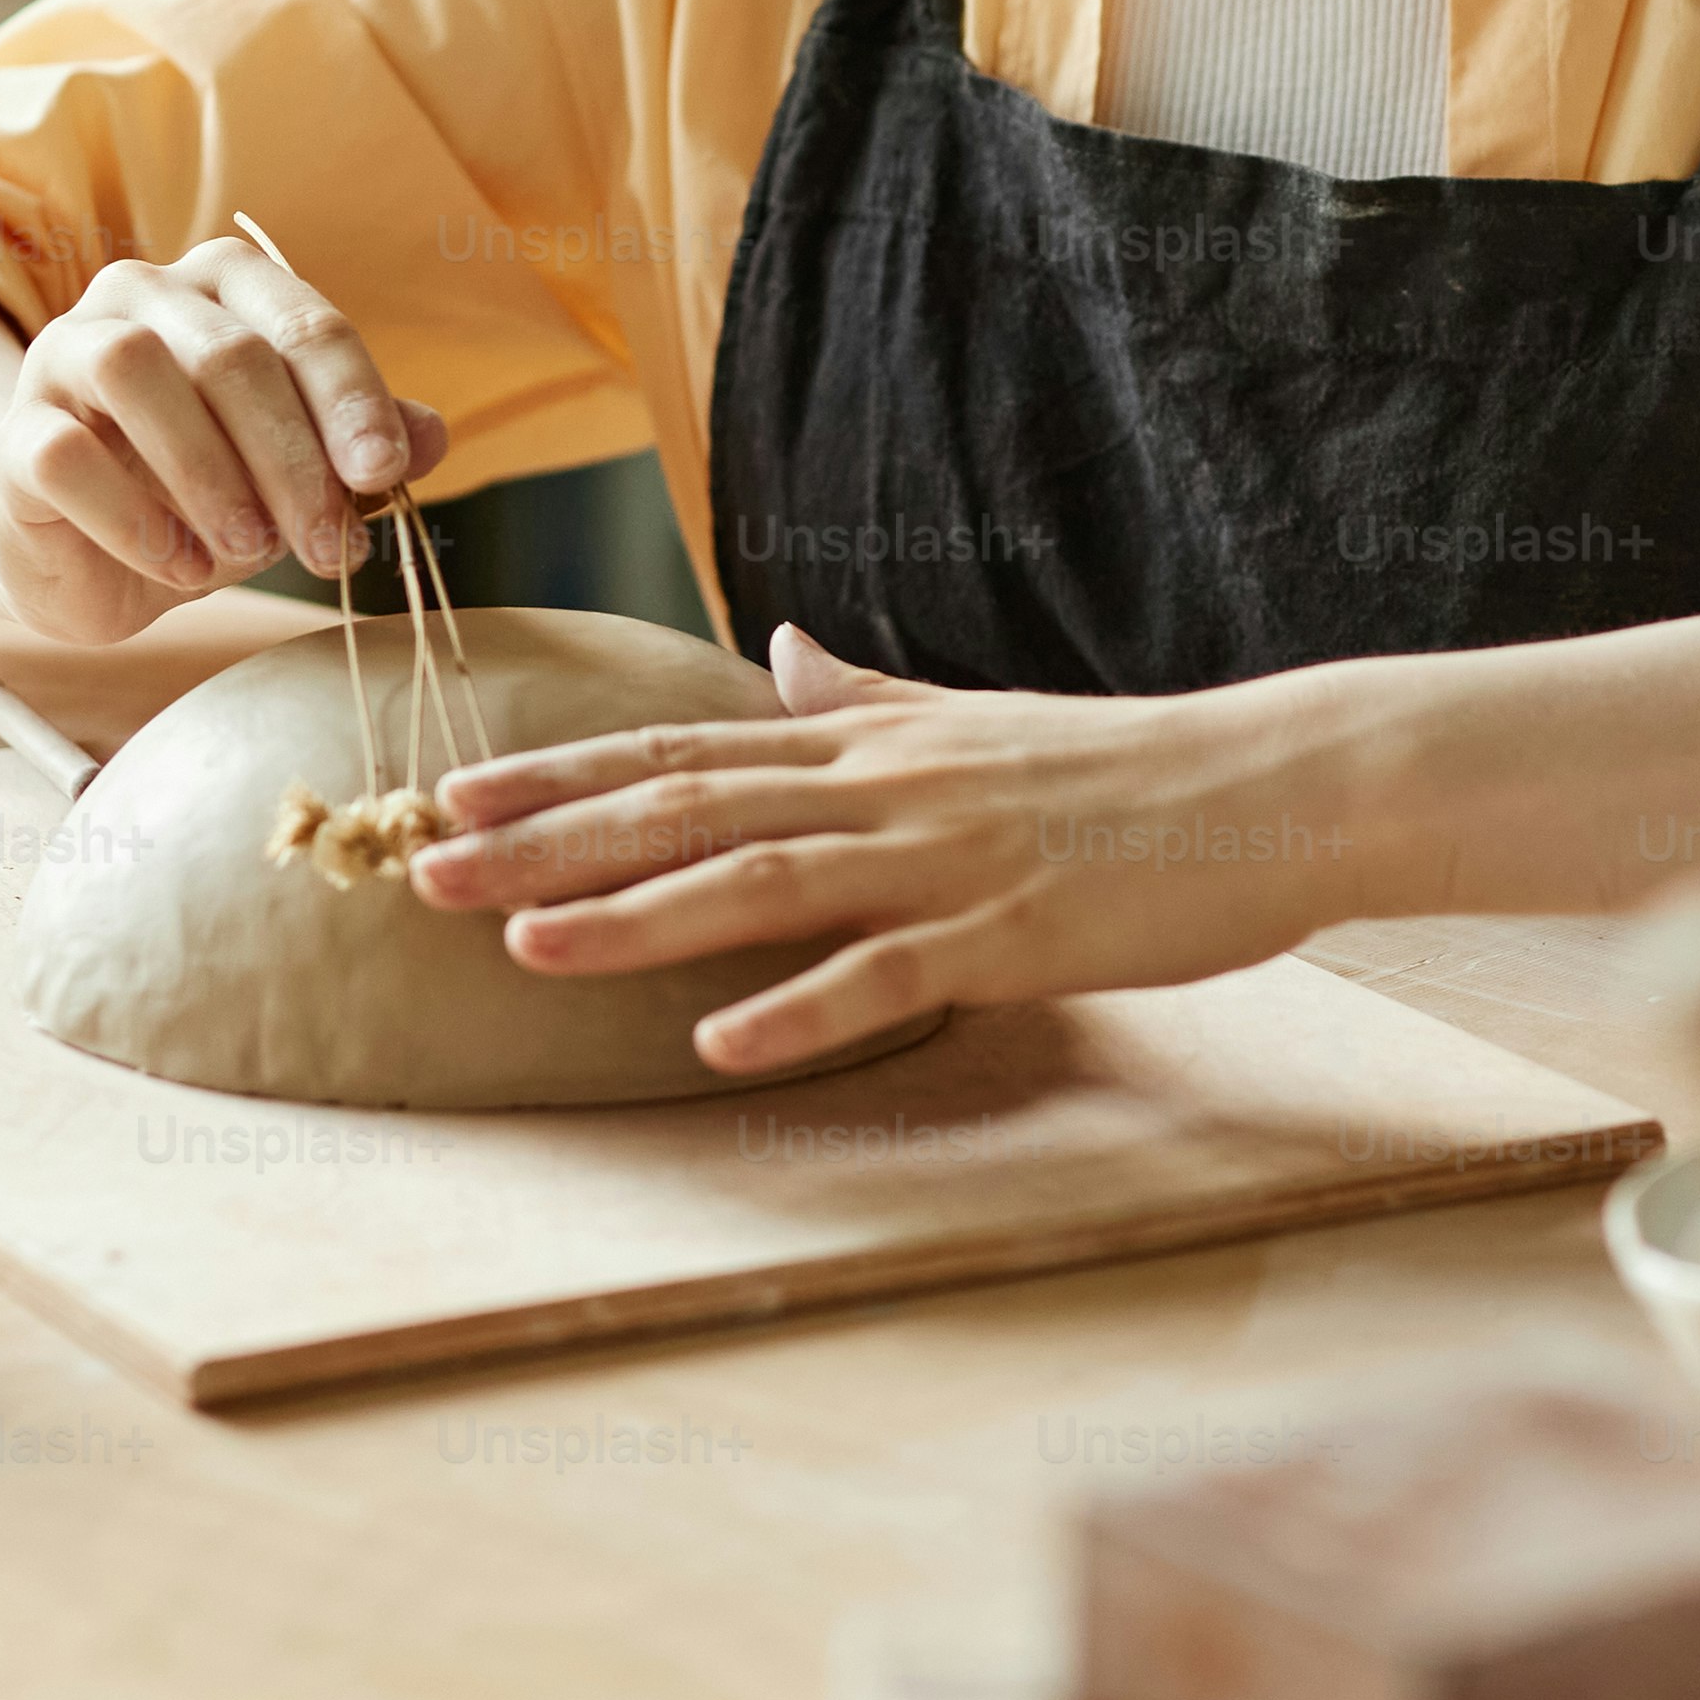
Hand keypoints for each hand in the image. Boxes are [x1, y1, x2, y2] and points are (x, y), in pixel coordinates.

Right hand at [0, 238, 446, 639]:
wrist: (85, 552)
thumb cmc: (201, 494)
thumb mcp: (295, 473)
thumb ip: (358, 448)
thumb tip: (432, 437)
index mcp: (226, 288)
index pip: (304, 324)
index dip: (351, 399)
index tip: (384, 474)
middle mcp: (141, 295)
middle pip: (229, 354)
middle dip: (291, 459)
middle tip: (329, 547)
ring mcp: (66, 352)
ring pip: (136, 373)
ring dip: (208, 473)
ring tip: (249, 551)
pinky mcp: (17, 430)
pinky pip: (65, 454)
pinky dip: (134, 517)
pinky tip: (179, 566)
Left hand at [412, 626, 1369, 1076]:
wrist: (1275, 781)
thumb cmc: (1128, 768)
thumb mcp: (976, 719)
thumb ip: (869, 697)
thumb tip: (787, 654)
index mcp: (868, 744)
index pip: (685, 750)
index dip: (561, 774)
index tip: (449, 791)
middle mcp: (883, 790)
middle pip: (687, 810)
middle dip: (547, 844)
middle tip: (423, 870)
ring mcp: (945, 859)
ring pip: (760, 884)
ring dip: (634, 919)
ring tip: (520, 951)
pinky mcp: (1011, 930)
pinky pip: (886, 975)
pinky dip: (799, 1009)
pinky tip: (716, 1044)